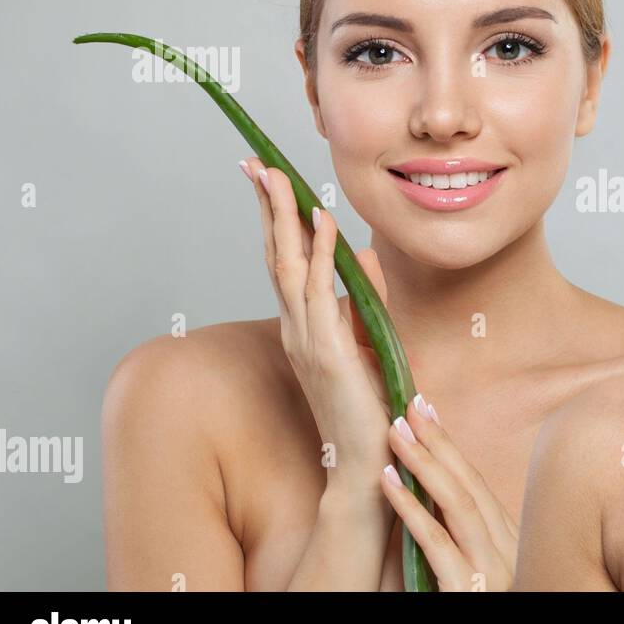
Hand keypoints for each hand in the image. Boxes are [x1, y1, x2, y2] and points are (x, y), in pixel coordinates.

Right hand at [240, 157, 395, 502]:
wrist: (366, 460)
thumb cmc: (368, 405)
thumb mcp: (369, 339)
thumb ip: (363, 299)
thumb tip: (359, 257)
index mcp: (302, 325)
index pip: (284, 261)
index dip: (274, 219)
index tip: (266, 178)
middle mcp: (296, 328)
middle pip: (276, 255)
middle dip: (267, 206)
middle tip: (255, 163)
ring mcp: (307, 339)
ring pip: (288, 266)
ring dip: (283, 219)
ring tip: (277, 176)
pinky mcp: (327, 352)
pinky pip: (318, 294)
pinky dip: (319, 254)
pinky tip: (321, 223)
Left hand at [380, 397, 519, 590]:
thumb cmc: (473, 603)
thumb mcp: (478, 569)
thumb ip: (464, 537)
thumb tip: (434, 494)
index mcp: (512, 543)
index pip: (477, 484)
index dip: (450, 445)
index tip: (426, 407)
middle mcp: (509, 551)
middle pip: (470, 485)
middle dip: (437, 440)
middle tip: (407, 403)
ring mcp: (492, 573)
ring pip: (458, 506)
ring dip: (422, 463)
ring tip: (393, 432)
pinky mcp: (469, 593)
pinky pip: (438, 546)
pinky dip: (411, 510)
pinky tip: (387, 485)